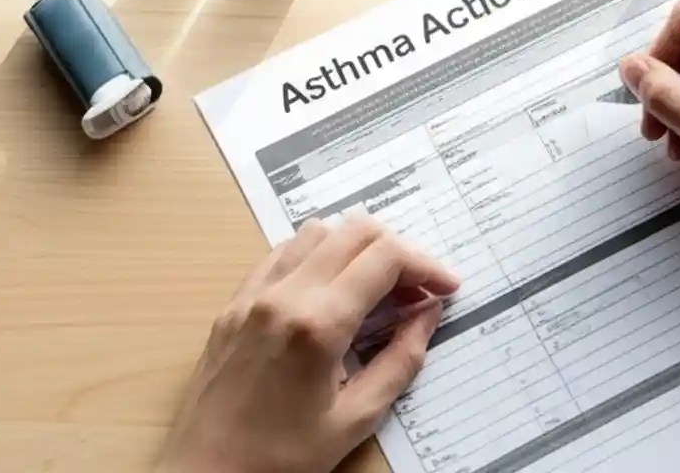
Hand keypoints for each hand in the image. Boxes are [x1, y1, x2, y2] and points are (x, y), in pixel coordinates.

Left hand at [157, 217, 459, 472]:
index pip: (385, 258)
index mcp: (318, 325)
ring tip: (376, 288)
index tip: (447, 288)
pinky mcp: (233, 305)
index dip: (426, 265)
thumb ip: (401, 360)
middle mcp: (283, 296)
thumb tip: (428, 313)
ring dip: (356, 247)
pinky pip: (281, 254)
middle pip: (354, 230)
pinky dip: (316, 256)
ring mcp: (252, 296)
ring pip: (316, 232)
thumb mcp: (356, 419)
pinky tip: (330, 290)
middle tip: (417, 289)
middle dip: (398, 250)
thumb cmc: (281, 459)